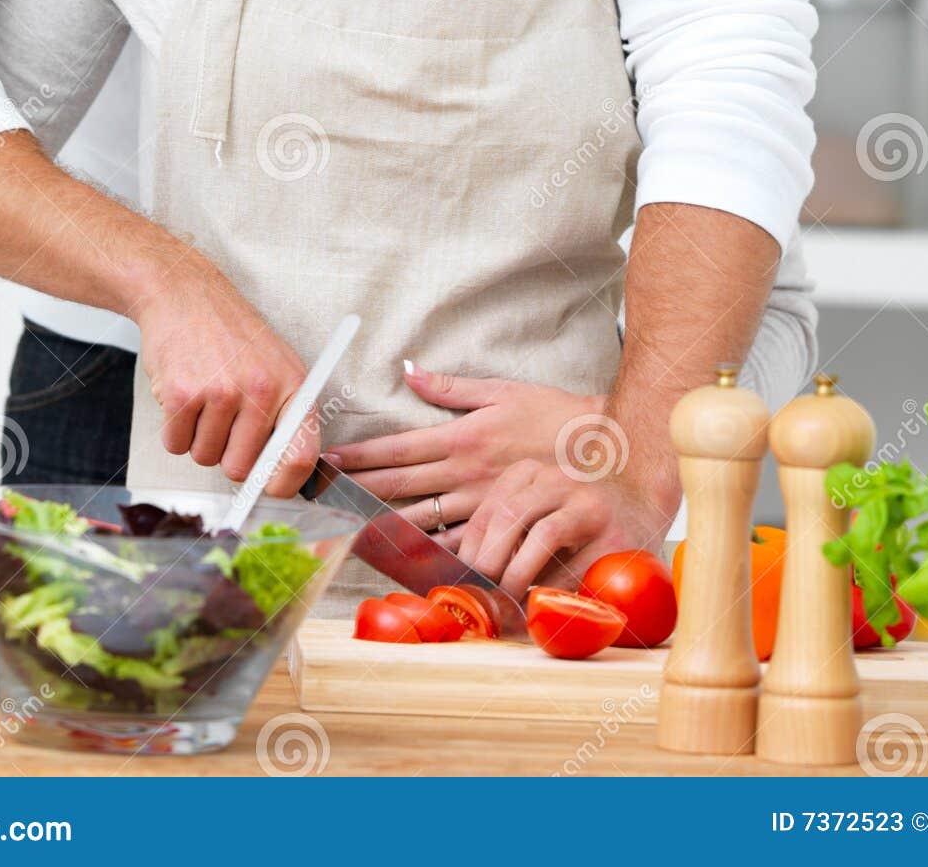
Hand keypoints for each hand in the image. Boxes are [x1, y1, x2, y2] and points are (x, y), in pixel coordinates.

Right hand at [130, 258, 317, 494]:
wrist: (186, 294)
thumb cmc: (233, 336)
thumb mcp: (277, 366)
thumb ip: (285, 417)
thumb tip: (284, 475)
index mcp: (293, 386)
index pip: (300, 458)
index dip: (283, 485)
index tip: (269, 487)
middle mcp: (261, 390)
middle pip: (241, 469)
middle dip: (227, 455)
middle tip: (224, 421)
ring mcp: (221, 392)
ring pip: (205, 458)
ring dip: (199, 438)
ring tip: (205, 398)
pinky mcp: (182, 394)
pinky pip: (176, 445)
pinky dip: (175, 429)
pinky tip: (185, 394)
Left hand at [326, 362, 607, 530]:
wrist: (603, 453)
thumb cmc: (554, 416)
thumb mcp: (503, 391)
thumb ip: (452, 387)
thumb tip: (409, 369)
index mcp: (462, 436)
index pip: (399, 447)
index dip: (362, 455)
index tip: (332, 460)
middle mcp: (464, 473)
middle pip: (399, 485)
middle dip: (359, 490)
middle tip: (323, 497)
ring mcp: (480, 504)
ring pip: (421, 518)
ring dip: (383, 524)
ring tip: (348, 528)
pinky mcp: (498, 526)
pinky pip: (456, 543)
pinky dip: (428, 551)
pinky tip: (403, 558)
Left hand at [454, 459, 664, 600]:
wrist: (641, 503)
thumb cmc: (576, 518)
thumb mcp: (537, 509)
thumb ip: (507, 532)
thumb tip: (468, 576)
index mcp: (530, 473)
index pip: (488, 510)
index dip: (470, 550)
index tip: (462, 581)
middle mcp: (558, 481)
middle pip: (509, 516)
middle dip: (489, 561)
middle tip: (482, 593)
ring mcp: (589, 505)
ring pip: (543, 534)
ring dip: (519, 574)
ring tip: (509, 600)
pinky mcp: (613, 536)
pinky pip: (577, 564)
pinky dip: (552, 589)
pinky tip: (542, 603)